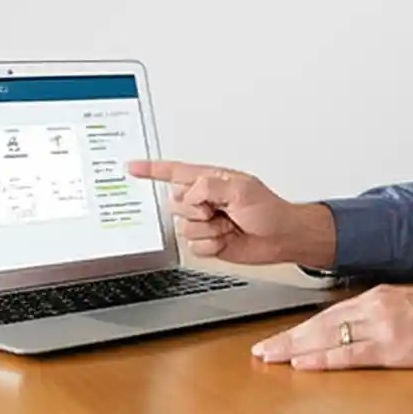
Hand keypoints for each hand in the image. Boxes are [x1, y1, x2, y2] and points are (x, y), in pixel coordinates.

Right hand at [127, 160, 335, 266]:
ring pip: (184, 228)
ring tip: (228, 225)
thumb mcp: (241, 190)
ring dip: (208, 229)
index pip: (175, 172)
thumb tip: (189, 194)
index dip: (152, 170)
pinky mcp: (208, 241)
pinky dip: (211, 244)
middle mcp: (205, 200)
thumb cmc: (269, 210)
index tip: (132, 167)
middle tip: (219, 210)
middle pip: (176, 203)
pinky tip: (226, 239)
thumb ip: (210, 186)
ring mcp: (206, 221)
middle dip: (197, 209)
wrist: (280, 238)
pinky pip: (194, 246)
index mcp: (211, 181)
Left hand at [251, 284, 412, 370]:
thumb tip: (361, 325)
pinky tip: (304, 363)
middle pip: (320, 324)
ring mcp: (382, 326)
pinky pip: (349, 354)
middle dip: (288, 338)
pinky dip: (323, 359)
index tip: (282, 337)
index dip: (302, 327)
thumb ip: (384, 311)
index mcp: (379, 295)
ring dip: (295, 348)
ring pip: (327, 337)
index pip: (330, 313)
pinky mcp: (393, 347)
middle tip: (261, 350)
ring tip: (270, 357)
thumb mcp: (411, 303)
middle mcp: (375, 306)